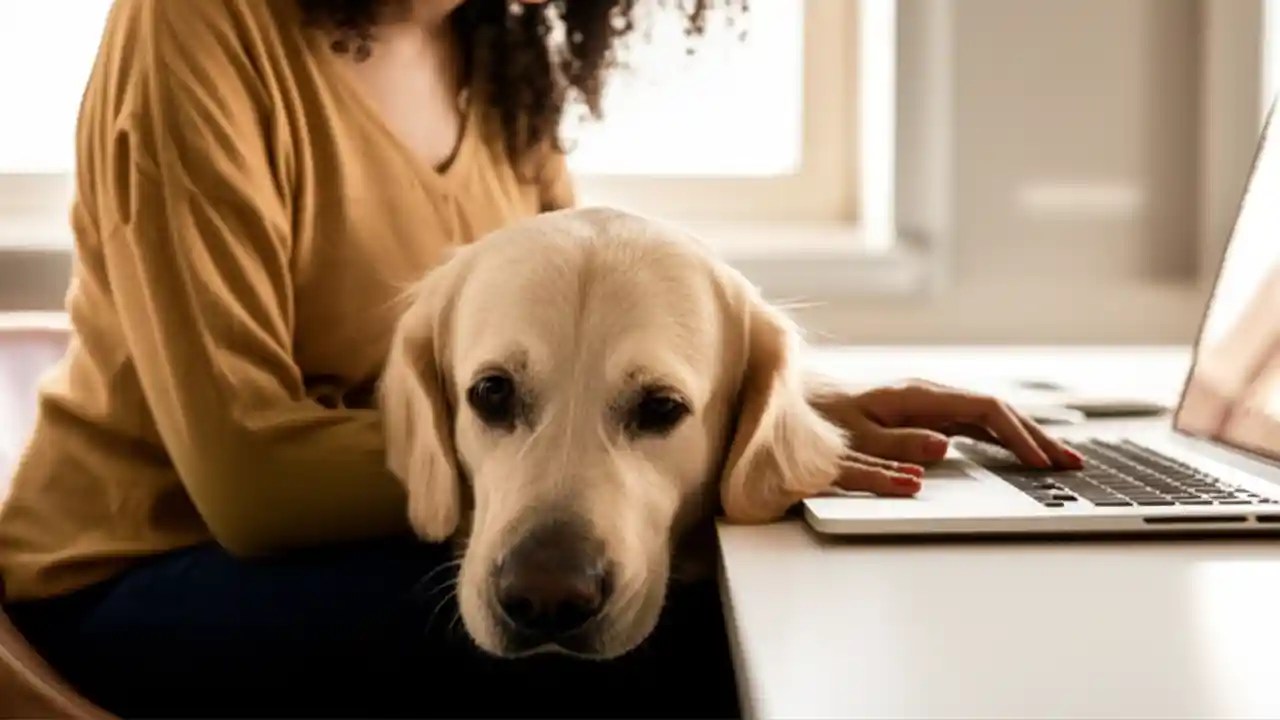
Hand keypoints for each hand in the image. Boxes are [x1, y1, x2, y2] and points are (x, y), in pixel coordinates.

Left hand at [812, 379, 1083, 496]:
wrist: (796, 403)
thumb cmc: (821, 421)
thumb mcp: (852, 438)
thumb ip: (895, 446)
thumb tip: (944, 446)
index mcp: (918, 396)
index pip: (984, 411)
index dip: (1016, 436)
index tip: (1039, 461)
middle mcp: (930, 395)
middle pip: (998, 412)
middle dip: (1037, 437)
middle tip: (1074, 463)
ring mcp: (930, 404)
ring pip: (991, 418)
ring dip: (1027, 438)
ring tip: (1061, 461)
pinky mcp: (926, 416)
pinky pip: (976, 425)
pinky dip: (1005, 439)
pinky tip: (1021, 453)